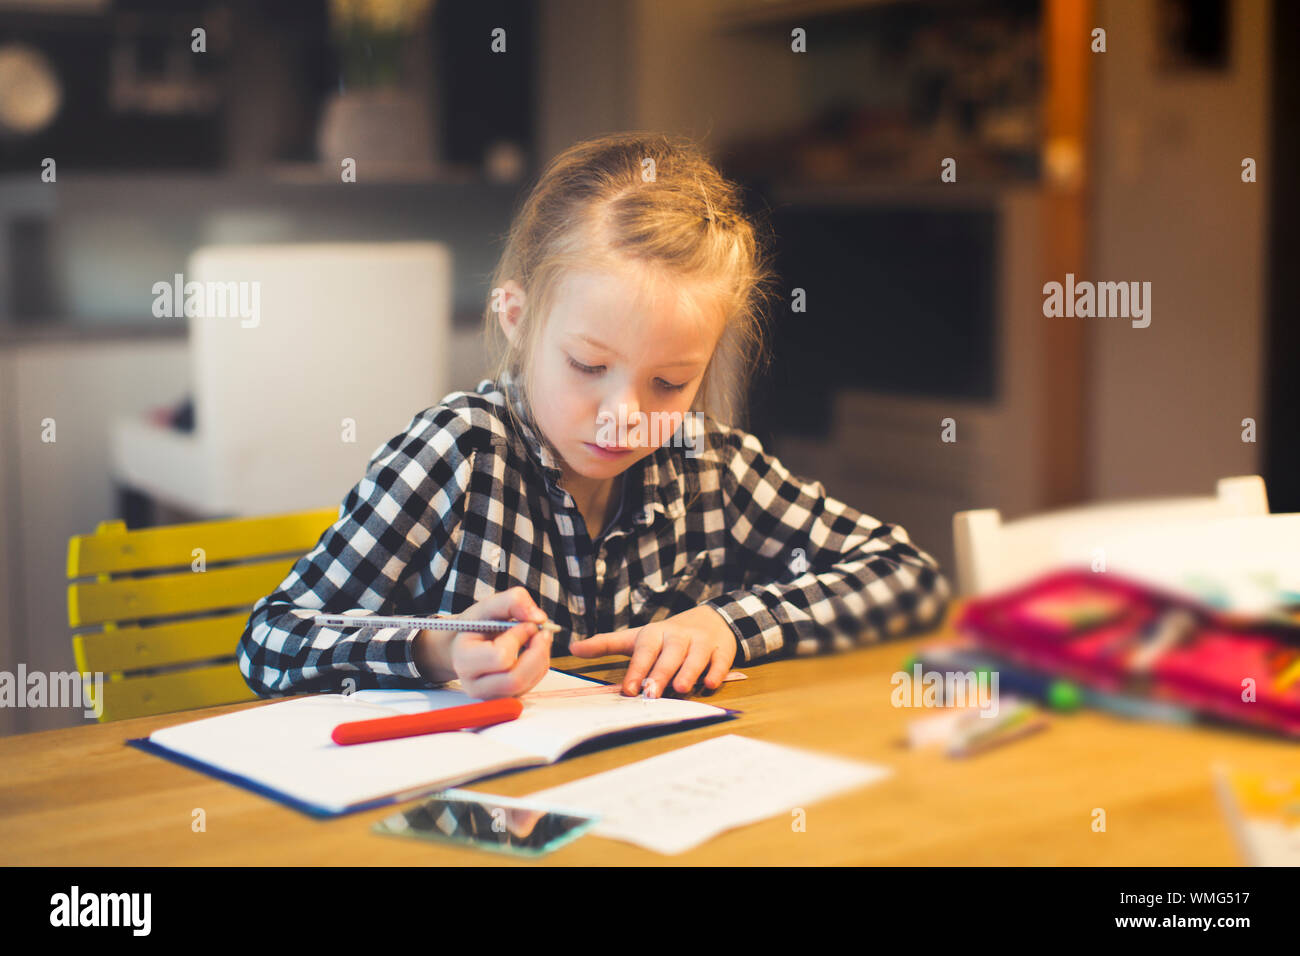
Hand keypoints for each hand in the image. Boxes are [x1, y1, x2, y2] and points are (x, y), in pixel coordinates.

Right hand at [413, 587, 552, 697]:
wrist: (469, 644)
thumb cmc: (479, 625)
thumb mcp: (491, 605)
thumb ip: (514, 601)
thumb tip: (539, 619)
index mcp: (464, 660)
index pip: (500, 657)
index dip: (519, 637)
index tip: (524, 623)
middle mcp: (474, 685)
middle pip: (514, 679)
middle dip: (536, 653)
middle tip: (542, 633)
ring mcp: (490, 696)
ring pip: (525, 684)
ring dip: (540, 659)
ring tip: (537, 639)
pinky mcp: (505, 699)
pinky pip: (530, 686)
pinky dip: (539, 668)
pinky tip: (532, 653)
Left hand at [567, 604, 737, 696]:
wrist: (710, 620)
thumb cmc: (666, 637)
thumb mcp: (636, 637)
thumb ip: (606, 644)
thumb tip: (572, 648)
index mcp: (654, 634)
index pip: (643, 652)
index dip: (636, 670)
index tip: (627, 690)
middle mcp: (677, 637)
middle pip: (668, 655)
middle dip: (660, 674)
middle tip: (651, 694)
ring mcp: (701, 642)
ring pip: (694, 656)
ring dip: (688, 672)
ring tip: (680, 688)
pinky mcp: (721, 650)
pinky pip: (719, 661)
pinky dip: (716, 671)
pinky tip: (710, 683)